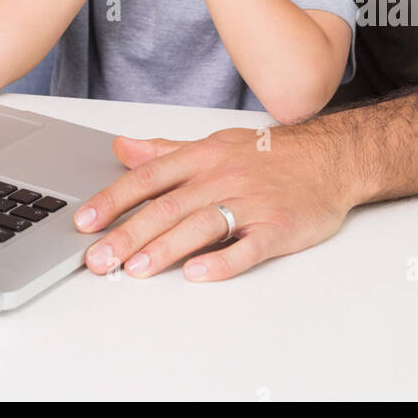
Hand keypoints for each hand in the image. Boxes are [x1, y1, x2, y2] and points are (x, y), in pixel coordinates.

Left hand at [73, 124, 355, 281]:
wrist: (330, 158)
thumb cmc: (269, 155)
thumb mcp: (215, 143)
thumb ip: (166, 151)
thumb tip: (123, 148)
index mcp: (204, 157)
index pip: (150, 178)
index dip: (115, 200)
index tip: (86, 221)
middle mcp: (223, 177)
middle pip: (169, 206)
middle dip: (130, 233)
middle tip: (99, 259)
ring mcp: (252, 202)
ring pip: (202, 225)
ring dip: (167, 248)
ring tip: (136, 269)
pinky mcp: (278, 228)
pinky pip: (248, 246)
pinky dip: (223, 260)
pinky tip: (197, 273)